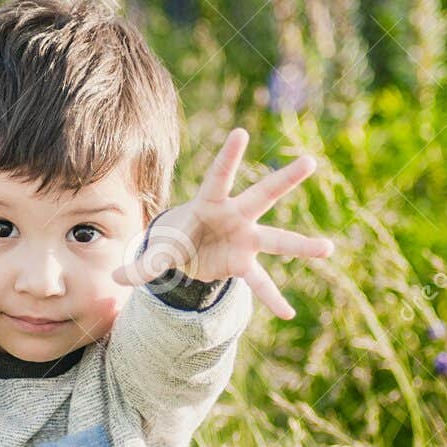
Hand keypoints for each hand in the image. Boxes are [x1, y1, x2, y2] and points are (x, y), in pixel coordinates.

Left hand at [111, 127, 332, 319]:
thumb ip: (141, 266)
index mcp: (209, 203)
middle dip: (285, 179)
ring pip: (276, 240)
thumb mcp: (157, 252)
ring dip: (301, 245)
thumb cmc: (174, 239)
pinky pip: (261, 282)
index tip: (240, 132)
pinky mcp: (244, 263)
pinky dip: (272, 298)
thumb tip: (117, 277)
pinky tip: (288, 314)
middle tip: (310, 162)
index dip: (228, 157)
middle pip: (262, 195)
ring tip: (329, 248)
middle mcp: (234, 216)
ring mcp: (245, 239)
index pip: (219, 177)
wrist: (187, 253)